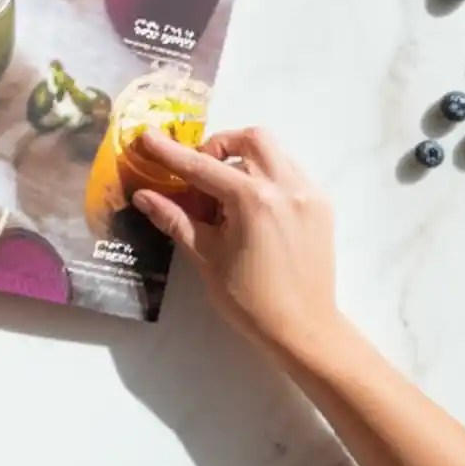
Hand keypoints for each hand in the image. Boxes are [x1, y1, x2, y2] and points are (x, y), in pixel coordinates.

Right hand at [130, 127, 339, 356]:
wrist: (303, 328)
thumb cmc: (249, 299)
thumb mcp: (206, 257)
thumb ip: (175, 219)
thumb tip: (143, 195)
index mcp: (254, 201)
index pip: (203, 167)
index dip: (171, 153)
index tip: (147, 136)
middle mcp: (286, 187)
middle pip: (250, 139)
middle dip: (219, 147)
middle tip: (200, 176)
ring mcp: (309, 193)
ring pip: (273, 152)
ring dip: (243, 159)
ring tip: (226, 196)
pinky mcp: (321, 204)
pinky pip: (289, 171)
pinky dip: (265, 176)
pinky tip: (251, 208)